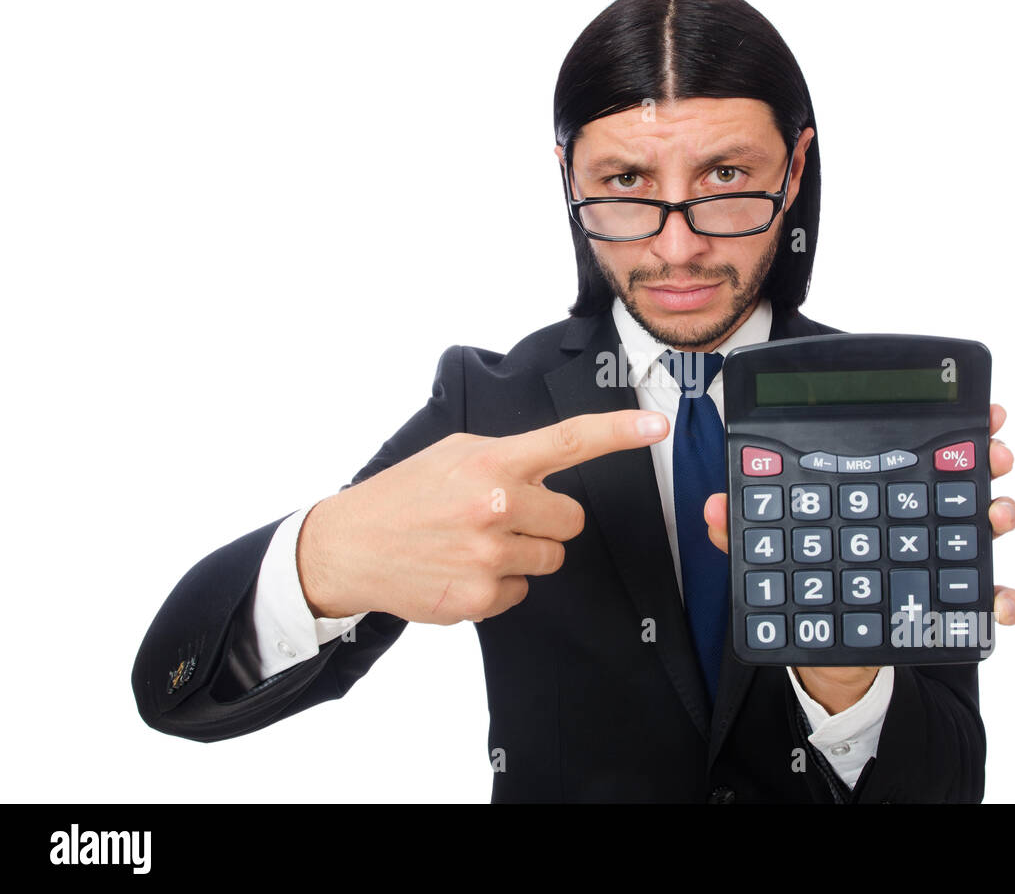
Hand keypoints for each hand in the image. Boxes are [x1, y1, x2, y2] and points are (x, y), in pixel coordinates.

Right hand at [298, 409, 670, 623]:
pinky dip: (499, 584)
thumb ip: (507, 458)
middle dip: (548, 520)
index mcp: (493, 463)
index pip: (569, 441)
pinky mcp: (479, 598)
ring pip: (551, 558)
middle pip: (572, 520)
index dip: (620, 433)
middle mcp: (496, 506)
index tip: (657, 426)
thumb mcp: (454, 454)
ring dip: (524, 553)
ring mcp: (488, 556)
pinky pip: (521, 591)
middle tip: (505, 517)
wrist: (348, 547)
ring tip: (475, 543)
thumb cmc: (405, 496)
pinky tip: (462, 569)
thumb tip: (551, 467)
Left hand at [702, 404, 1014, 713]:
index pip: (914, 446)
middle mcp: (914, 515)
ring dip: (998, 514)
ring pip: (979, 526)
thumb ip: (745, 532)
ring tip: (998, 514)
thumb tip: (714, 506)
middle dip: (986, 457)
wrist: (824, 655)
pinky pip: (984, 598)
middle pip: (961, 474)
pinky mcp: (945, 604)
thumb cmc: (804, 585)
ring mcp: (934, 557)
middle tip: (995, 452)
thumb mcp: (769, 556)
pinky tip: (1001, 602)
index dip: (950, 425)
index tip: (979, 411)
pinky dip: (1001, 598)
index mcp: (877, 489)